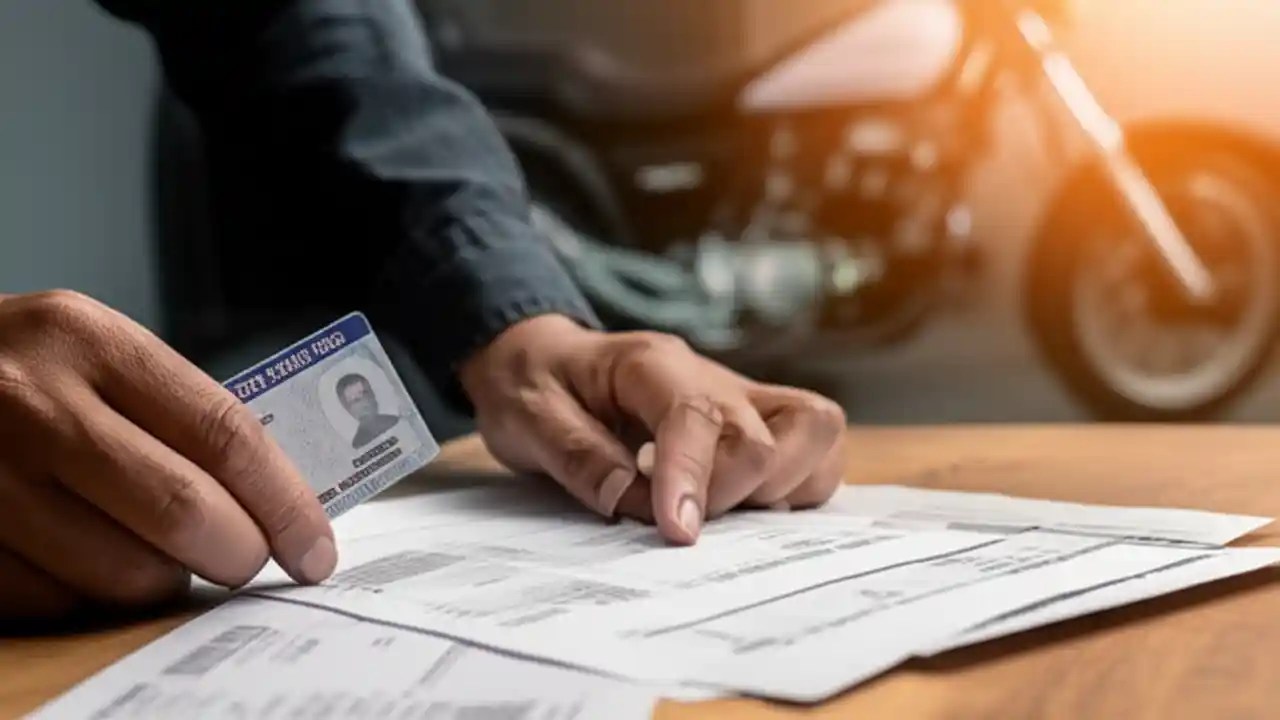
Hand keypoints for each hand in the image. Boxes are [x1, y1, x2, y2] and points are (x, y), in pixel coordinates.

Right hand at [0, 291, 335, 621]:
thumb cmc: (18, 374)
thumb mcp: (91, 355)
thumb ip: (174, 414)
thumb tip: (279, 505)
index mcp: (86, 338)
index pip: (223, 432)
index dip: (285, 502)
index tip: (317, 549)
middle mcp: (26, 400)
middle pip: (181, 509)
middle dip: (237, 552)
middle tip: (245, 560)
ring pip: (121, 573)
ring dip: (162, 582)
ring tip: (155, 552)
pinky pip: (53, 603)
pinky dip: (88, 598)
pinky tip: (81, 559)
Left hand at [460, 315, 846, 544]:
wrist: (544, 358)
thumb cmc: (534, 383)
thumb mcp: (526, 415)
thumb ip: (577, 455)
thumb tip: (631, 500)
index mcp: (649, 364)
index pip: (695, 415)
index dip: (692, 478)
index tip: (678, 533)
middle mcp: (711, 376)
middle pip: (764, 436)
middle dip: (728, 496)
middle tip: (677, 522)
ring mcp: (743, 397)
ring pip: (816, 430)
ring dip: (781, 489)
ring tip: (721, 513)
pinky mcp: (758, 422)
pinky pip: (817, 446)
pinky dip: (800, 485)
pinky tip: (748, 508)